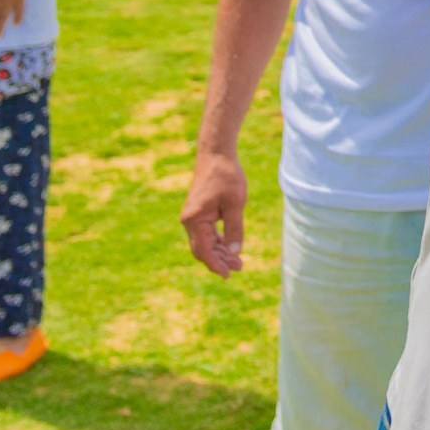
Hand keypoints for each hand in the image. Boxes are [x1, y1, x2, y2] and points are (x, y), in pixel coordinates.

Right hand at [180, 151, 248, 277]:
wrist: (216, 154)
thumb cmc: (227, 176)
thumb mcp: (235, 203)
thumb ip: (234, 229)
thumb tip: (235, 252)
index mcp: (195, 220)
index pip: (204, 251)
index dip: (216, 265)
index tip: (229, 274)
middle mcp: (189, 221)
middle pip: (203, 250)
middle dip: (220, 260)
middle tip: (239, 267)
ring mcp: (192, 217)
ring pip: (204, 242)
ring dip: (220, 252)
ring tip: (238, 261)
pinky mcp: (198, 213)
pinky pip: (206, 233)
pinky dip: (218, 241)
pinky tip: (230, 247)